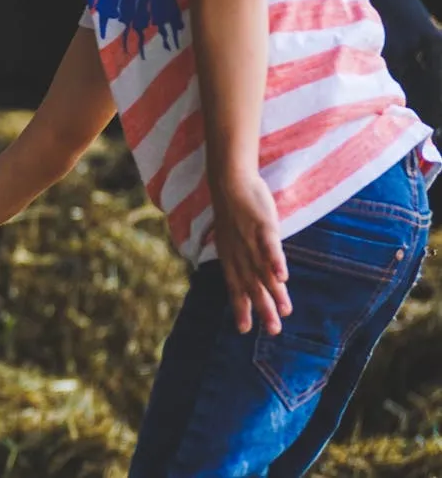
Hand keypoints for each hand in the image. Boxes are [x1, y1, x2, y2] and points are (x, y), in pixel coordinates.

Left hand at [211, 170, 291, 335]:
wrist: (229, 183)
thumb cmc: (234, 213)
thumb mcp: (232, 240)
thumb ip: (243, 260)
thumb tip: (253, 276)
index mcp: (230, 258)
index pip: (235, 287)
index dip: (240, 308)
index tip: (245, 330)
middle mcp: (239, 253)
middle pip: (252, 285)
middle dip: (262, 309)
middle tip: (274, 331)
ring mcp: (250, 240)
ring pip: (263, 270)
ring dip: (274, 291)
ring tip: (284, 311)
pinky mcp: (262, 226)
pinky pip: (269, 246)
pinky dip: (275, 261)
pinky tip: (283, 277)